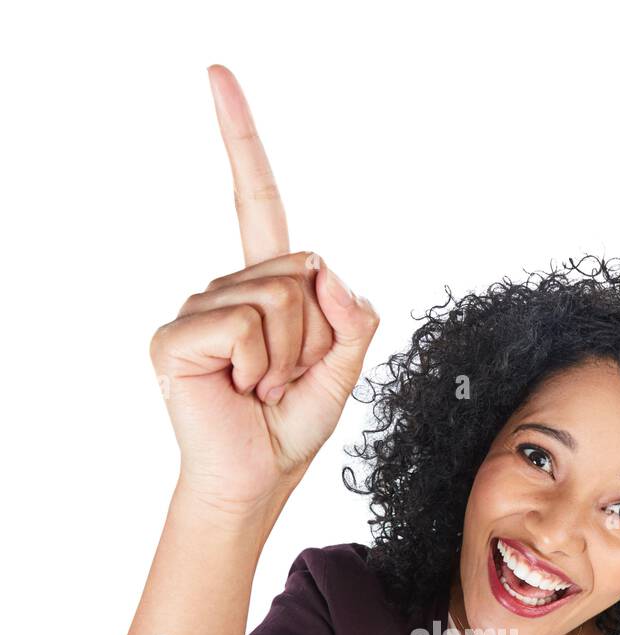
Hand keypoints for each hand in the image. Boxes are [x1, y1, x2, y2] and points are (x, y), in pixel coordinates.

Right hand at [149, 64, 379, 518]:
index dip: (240, 139)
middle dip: (316, 334)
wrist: (253, 482)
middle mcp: (226, 288)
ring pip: (278, 297)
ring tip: (265, 390)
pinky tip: (241, 390)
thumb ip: (352, 317)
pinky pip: (245, 323)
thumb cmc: (289, 429)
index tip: (215, 75)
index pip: (256, 200)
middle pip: (300, 268)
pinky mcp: (176, 336)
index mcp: (262, 286)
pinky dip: (260, 364)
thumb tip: (327, 273)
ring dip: (291, 356)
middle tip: (288, 381)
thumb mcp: (343, 371)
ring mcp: (197, 310)